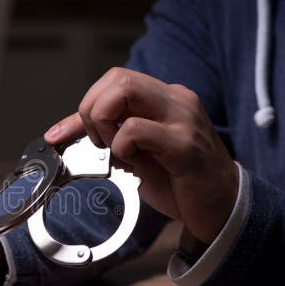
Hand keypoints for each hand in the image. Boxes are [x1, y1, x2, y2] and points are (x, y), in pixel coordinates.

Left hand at [44, 67, 237, 243]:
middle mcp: (175, 99)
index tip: (68, 134)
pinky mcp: (184, 144)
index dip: (85, 103)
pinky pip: (136, 129)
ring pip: (123, 92)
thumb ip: (107, 136)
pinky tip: (133, 164)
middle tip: (97, 141)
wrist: (221, 208)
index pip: (114, 80)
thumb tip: (62, 132)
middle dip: (91, 110)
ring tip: (117, 151)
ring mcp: (182, 118)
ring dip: (105, 125)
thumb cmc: (178, 180)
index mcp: (164, 98)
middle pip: (117, 78)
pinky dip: (122, 146)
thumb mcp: (136, 152)